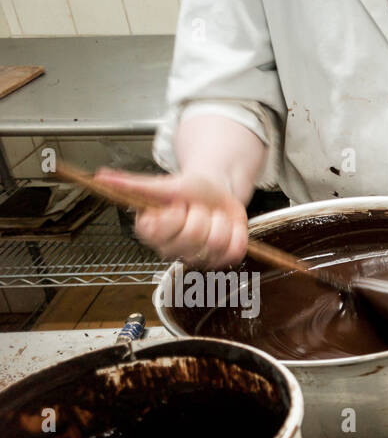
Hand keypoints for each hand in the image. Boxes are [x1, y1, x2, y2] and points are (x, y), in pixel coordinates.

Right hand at [95, 168, 248, 268]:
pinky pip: (235, 249)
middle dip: (200, 213)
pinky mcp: (223, 260)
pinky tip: (226, 225)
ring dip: (220, 221)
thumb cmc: (187, 191)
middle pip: (194, 235)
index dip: (175, 214)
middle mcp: (174, 250)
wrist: (215, 192)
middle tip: (196, 209)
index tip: (177, 205)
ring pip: (216, 242)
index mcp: (153, 234)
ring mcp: (199, 258)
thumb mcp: (161, 185)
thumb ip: (132, 185)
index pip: (162, 230)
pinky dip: (236, 232)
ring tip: (211, 216)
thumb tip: (100, 177)